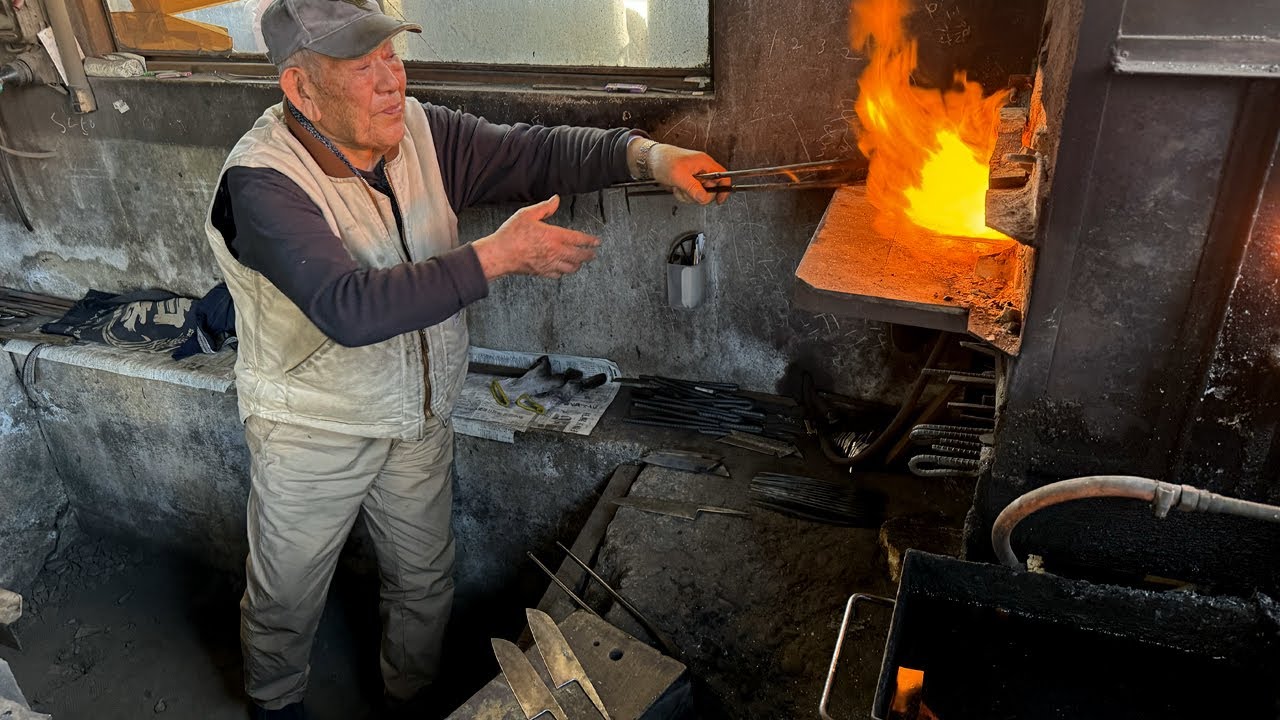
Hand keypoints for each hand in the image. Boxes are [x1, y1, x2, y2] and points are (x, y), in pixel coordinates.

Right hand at [472, 195, 599, 279]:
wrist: (500, 254)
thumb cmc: (512, 234)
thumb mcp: (527, 214)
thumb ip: (545, 207)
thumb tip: (556, 199)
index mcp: (554, 236)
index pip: (578, 239)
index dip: (590, 241)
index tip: (597, 241)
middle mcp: (555, 252)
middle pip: (579, 256)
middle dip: (589, 255)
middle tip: (593, 254)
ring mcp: (549, 264)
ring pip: (571, 268)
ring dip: (578, 264)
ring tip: (581, 262)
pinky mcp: (541, 272)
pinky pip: (558, 275)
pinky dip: (564, 272)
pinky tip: (563, 270)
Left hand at [647, 143, 730, 204]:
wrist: (650, 160)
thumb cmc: (663, 160)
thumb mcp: (679, 176)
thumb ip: (693, 188)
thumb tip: (704, 198)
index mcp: (704, 163)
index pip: (722, 176)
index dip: (724, 188)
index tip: (719, 199)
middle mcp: (701, 169)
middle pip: (710, 189)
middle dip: (698, 194)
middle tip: (688, 191)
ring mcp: (694, 176)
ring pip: (699, 194)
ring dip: (688, 195)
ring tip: (679, 187)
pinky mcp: (687, 181)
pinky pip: (690, 194)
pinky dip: (683, 194)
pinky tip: (676, 188)